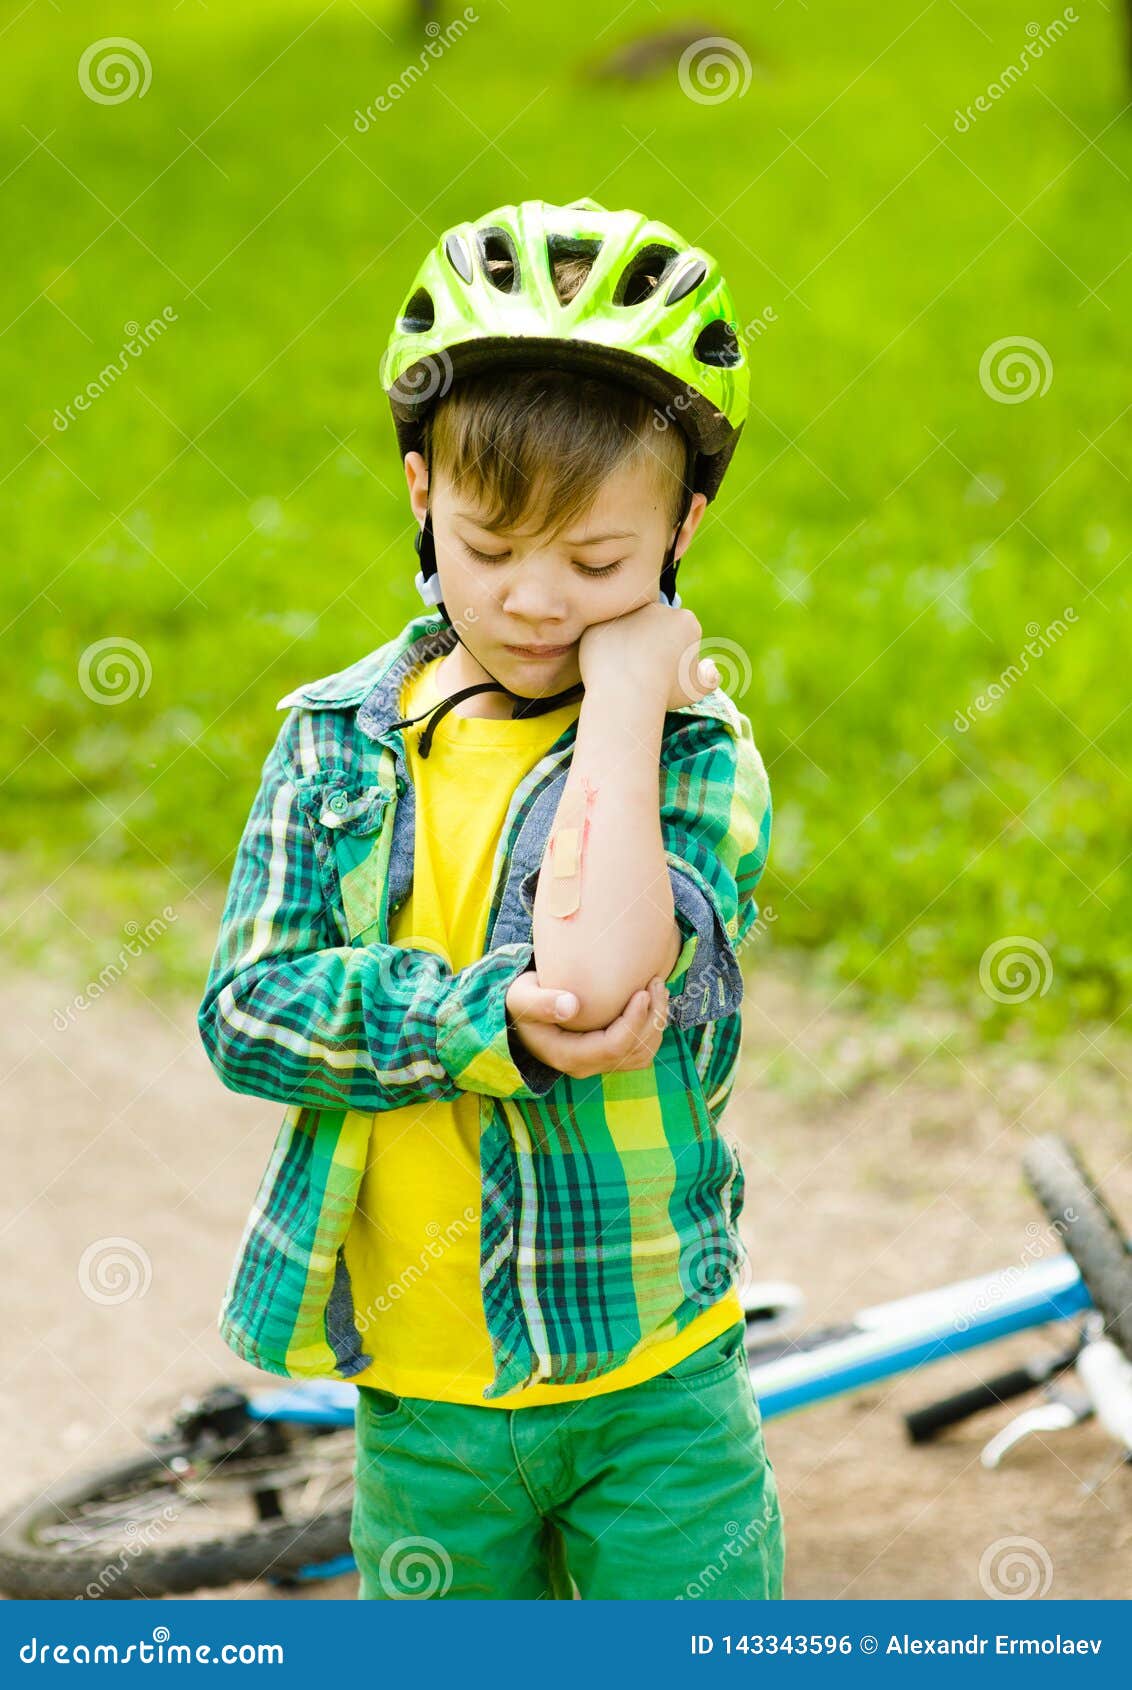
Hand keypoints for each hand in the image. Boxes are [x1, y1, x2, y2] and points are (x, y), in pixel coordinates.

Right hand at [505, 970, 669, 1079]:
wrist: (519, 1013)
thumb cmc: (521, 1001)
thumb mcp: (522, 998)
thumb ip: (542, 1003)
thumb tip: (571, 1006)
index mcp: (568, 1056)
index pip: (613, 1047)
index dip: (634, 1021)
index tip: (642, 992)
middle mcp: (586, 1066)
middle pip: (634, 1051)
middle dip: (653, 1018)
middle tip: (657, 982)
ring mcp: (598, 1063)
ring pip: (643, 1053)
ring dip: (656, 1022)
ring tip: (658, 988)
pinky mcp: (607, 1055)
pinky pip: (641, 1049)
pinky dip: (652, 1027)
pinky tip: (651, 1001)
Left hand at [578, 603, 718, 712]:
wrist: (625, 692)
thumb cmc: (665, 693)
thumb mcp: (698, 690)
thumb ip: (711, 677)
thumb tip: (708, 664)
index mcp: (686, 620)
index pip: (681, 635)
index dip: (675, 658)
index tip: (668, 675)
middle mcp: (658, 608)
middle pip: (654, 627)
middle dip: (651, 645)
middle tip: (644, 674)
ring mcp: (627, 613)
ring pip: (628, 629)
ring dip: (627, 644)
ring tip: (625, 673)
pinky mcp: (601, 622)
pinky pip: (604, 636)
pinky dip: (604, 650)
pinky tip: (607, 668)